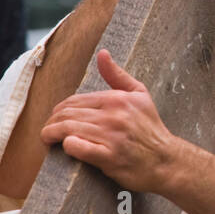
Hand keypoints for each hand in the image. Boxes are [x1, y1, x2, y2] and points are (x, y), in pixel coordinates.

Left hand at [40, 49, 179, 194]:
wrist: (166, 160)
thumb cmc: (151, 128)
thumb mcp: (140, 95)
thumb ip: (117, 75)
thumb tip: (102, 53)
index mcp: (117, 98)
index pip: (75, 100)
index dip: (59, 110)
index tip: (55, 119)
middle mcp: (113, 115)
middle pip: (67, 114)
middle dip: (51, 122)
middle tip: (48, 132)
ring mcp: (111, 136)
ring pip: (68, 129)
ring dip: (51, 135)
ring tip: (48, 140)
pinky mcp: (109, 156)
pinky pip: (78, 147)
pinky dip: (67, 146)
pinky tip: (65, 147)